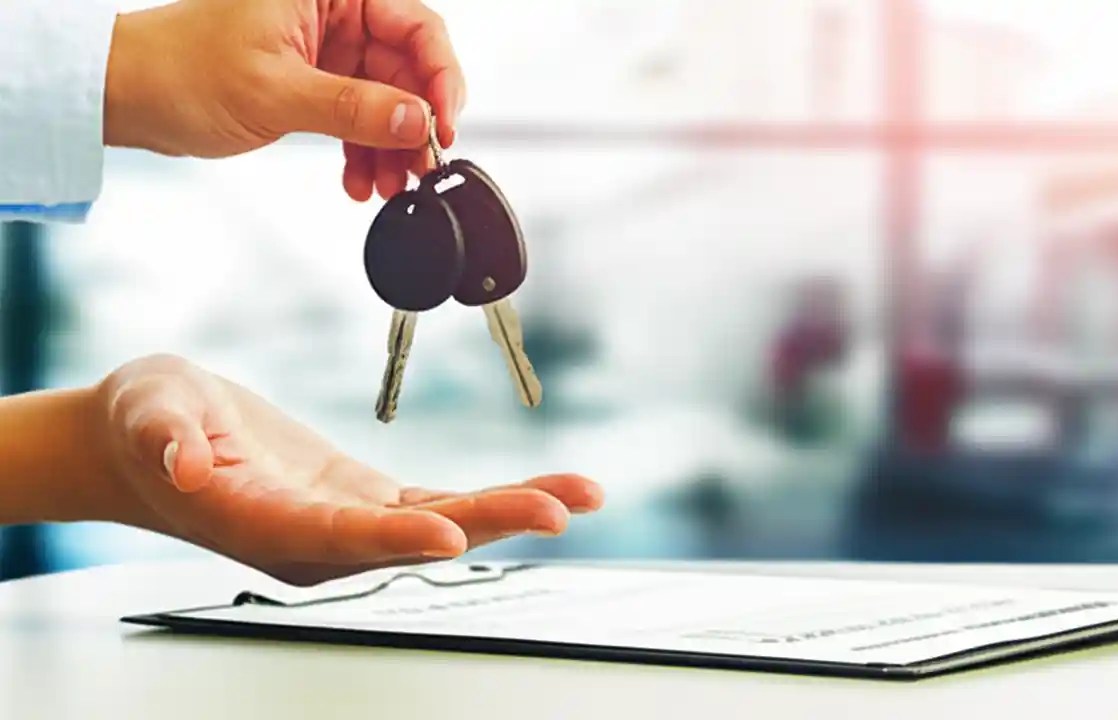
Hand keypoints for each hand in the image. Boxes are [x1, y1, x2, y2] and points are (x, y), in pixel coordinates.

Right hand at [96, 355, 602, 585]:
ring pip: (440, 524)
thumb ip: (164, 435)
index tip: (450, 533)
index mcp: (262, 521)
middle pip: (412, 537)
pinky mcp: (363, 502)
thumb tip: (181, 461)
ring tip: (582, 494)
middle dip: (491, 521)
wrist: (151, 437)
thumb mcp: (147, 410)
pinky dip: (493, 498)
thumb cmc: (148, 421)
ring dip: (513, 510)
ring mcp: (345, 523)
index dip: (392, 538)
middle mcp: (314, 538)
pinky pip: (438, 504)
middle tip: (563, 507)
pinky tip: (545, 491)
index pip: (335, 536)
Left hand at [104, 0, 464, 200]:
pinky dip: (364, 149)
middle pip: (408, 65)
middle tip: (418, 166)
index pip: (415, 25)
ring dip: (391, 145)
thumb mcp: (276, 93)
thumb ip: (354, 108)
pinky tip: (359, 178)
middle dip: (414, 122)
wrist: (131, 95)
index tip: (443, 125)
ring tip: (387, 184)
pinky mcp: (316, 78)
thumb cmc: (180, 69)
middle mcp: (333, 11)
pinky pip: (361, 113)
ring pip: (388, 97)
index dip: (439, 77)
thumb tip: (416, 120)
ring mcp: (326, 46)